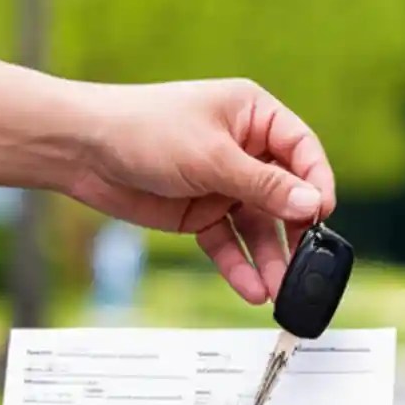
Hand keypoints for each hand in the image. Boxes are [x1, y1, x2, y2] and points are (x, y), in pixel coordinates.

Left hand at [68, 78, 335, 302]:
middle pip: (285, 195)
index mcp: (254, 116)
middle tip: (305, 262)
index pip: (302, 150)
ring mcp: (224, 183)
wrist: (81, 150)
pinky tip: (251, 289)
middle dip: (295, 231)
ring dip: (268, 258)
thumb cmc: (142, 128)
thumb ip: (264, 186)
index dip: (316, 183)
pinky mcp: (202, 212)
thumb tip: (313, 204)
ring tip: (277, 289)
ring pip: (258, 226)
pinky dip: (238, 266)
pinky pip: (228, 243)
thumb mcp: (211, 157)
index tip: (323, 215)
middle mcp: (245, 149)